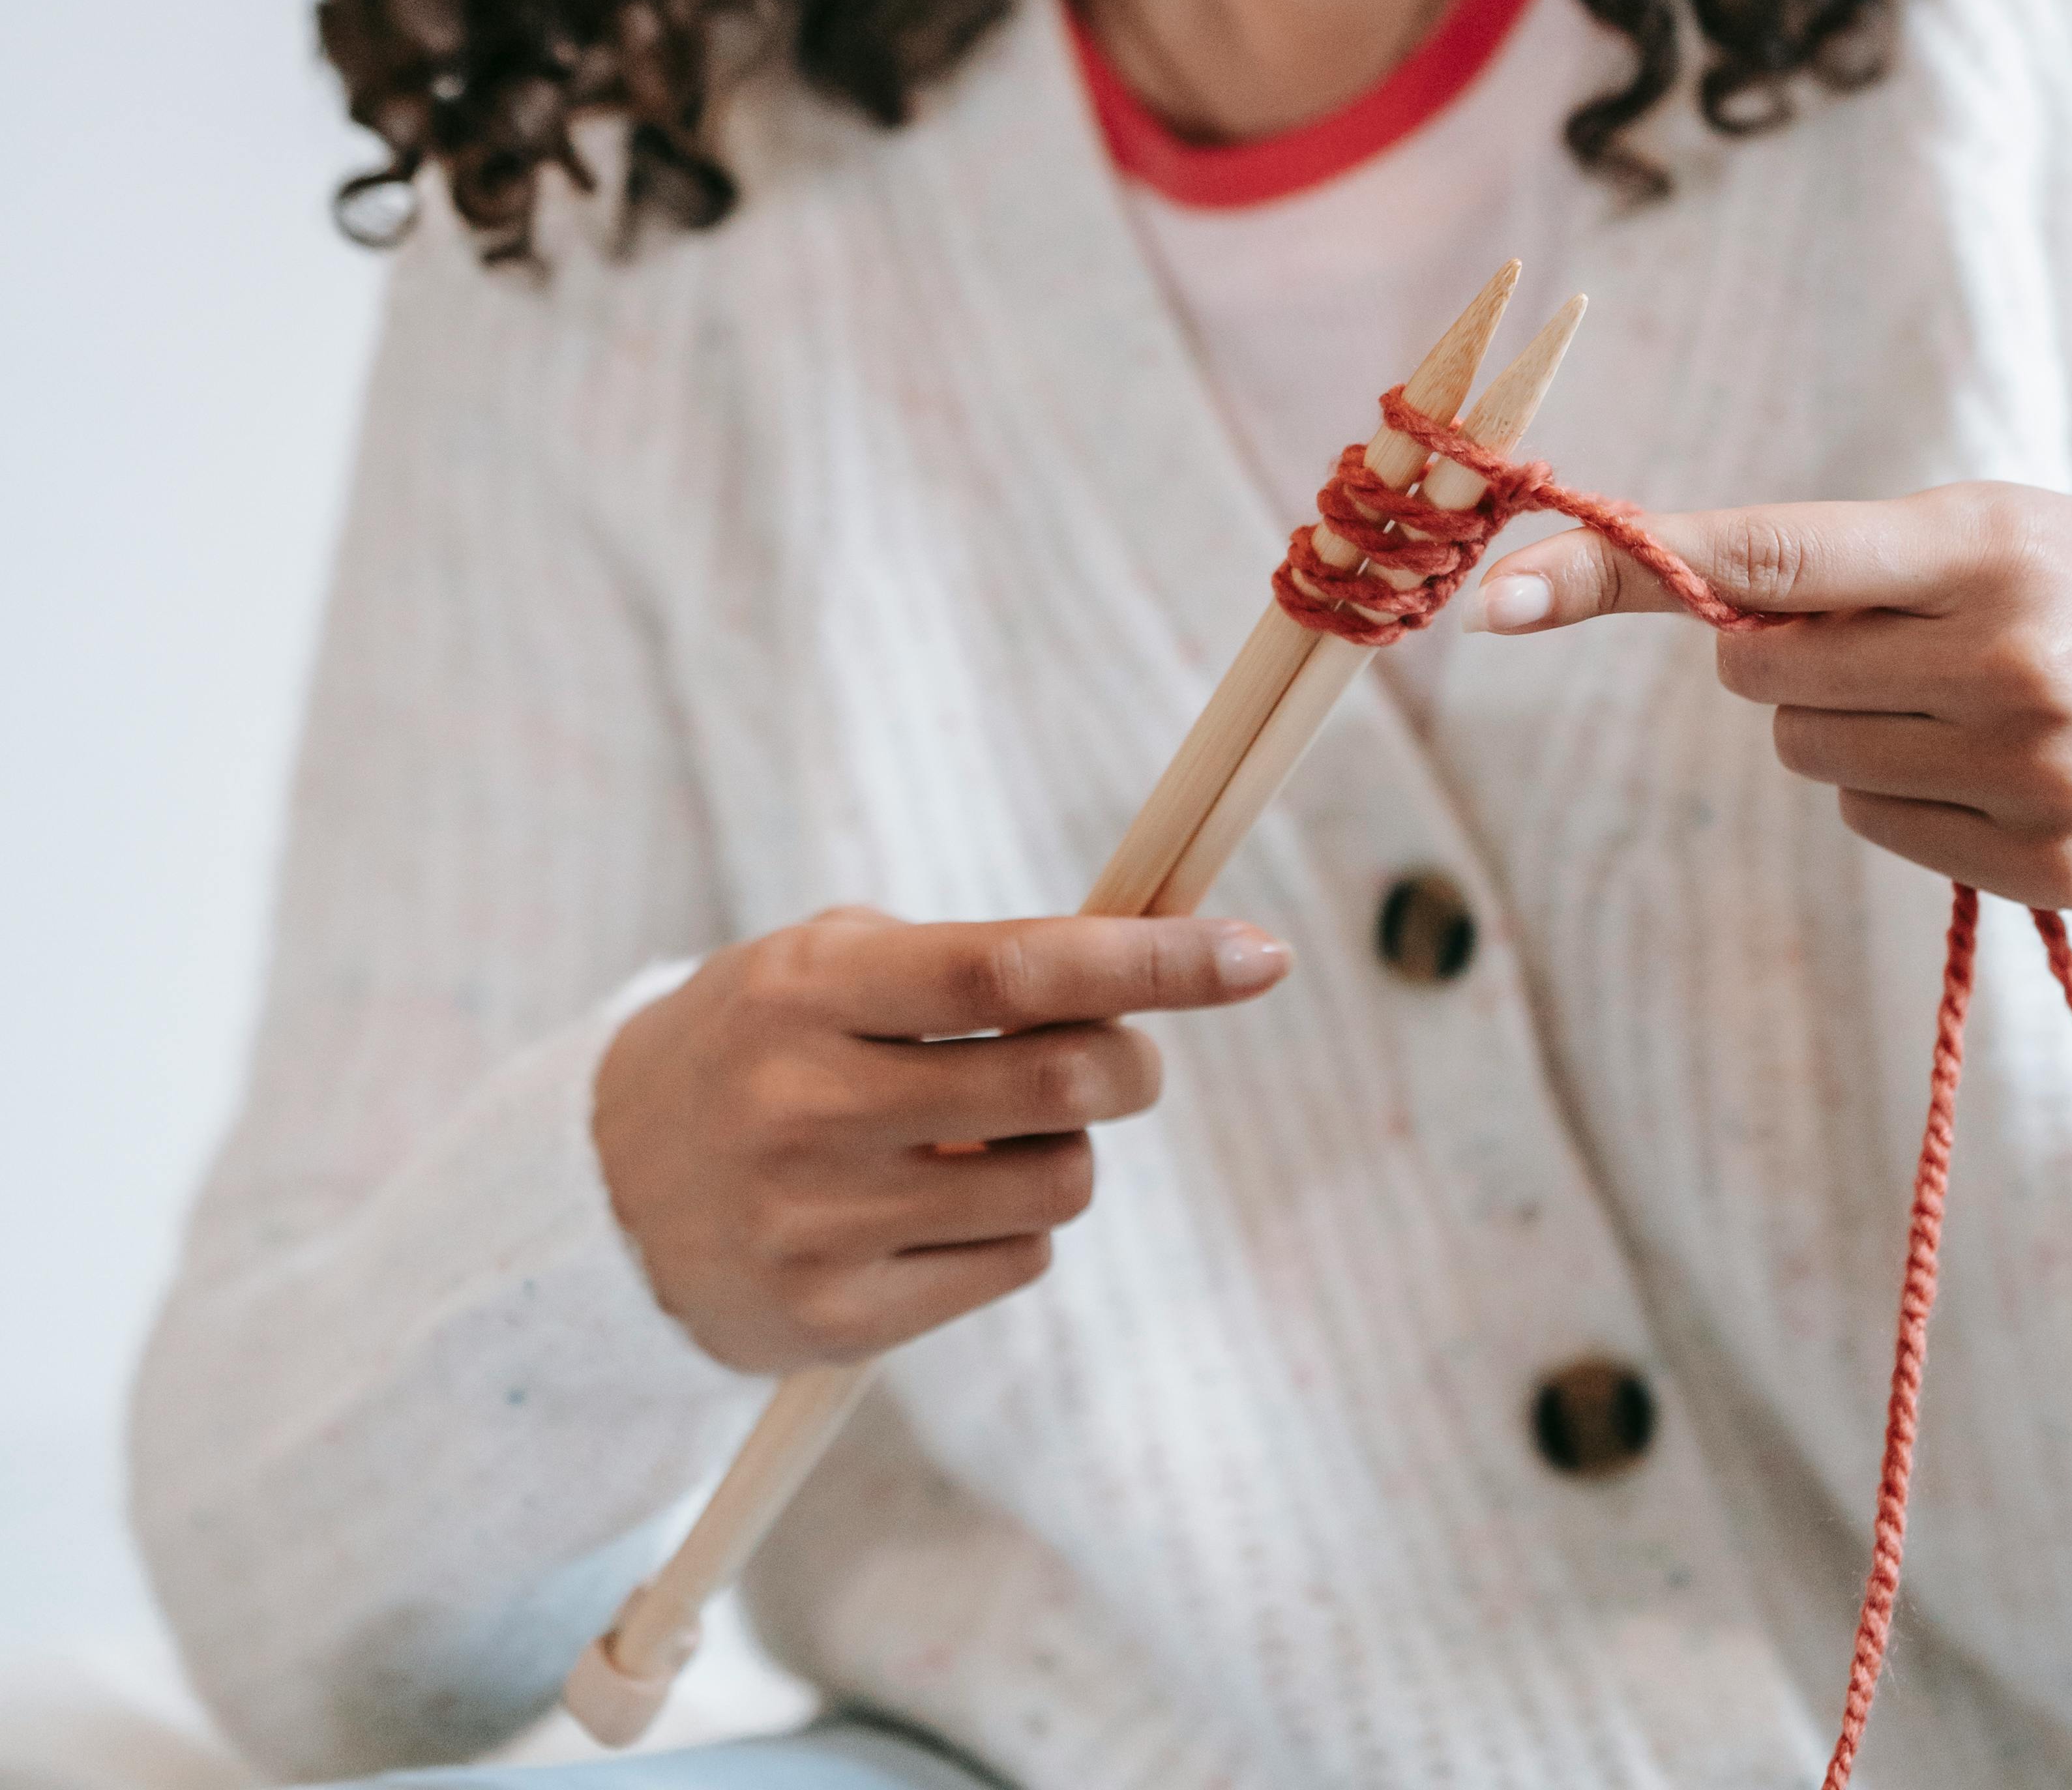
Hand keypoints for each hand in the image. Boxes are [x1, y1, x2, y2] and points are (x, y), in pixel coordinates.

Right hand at [594, 908, 1289, 1374]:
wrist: (607, 1193)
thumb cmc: (764, 1044)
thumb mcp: (833, 964)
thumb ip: (978, 960)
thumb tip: (1154, 963)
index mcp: (810, 989)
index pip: (1014, 969)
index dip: (1149, 962)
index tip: (1258, 954)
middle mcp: (808, 1107)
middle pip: (1059, 1085)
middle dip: (1132, 1063)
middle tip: (1127, 1056)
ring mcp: (820, 1226)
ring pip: (1055, 1185)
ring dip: (1067, 1151)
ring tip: (992, 1134)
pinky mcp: (838, 1323)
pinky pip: (1014, 1265)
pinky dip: (1015, 1226)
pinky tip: (943, 1202)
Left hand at [1471, 484, 2071, 911]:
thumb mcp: (1975, 525)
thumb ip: (1821, 557)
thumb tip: (1645, 579)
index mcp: (1981, 546)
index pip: (1763, 557)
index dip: (1620, 568)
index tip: (1498, 596)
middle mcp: (2005, 661)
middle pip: (1763, 674)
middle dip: (1790, 656)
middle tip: (1891, 636)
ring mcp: (2031, 775)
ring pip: (1812, 760)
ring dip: (1851, 728)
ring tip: (1965, 698)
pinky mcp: (2050, 868)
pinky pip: (1879, 830)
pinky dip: (1909, 797)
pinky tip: (1998, 765)